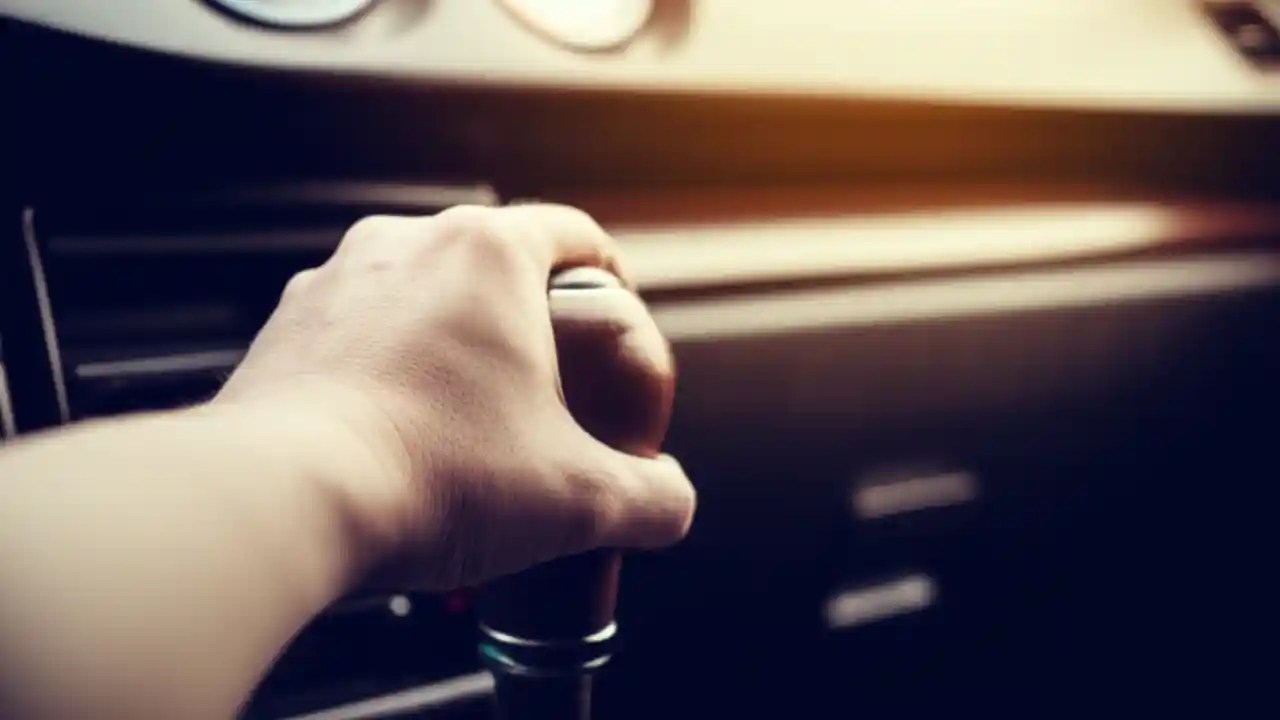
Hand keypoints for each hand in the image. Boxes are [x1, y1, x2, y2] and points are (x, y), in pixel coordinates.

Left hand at [214, 205, 695, 590]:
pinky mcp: (282, 332)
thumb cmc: (434, 476)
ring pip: (418, 302)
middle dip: (527, 327)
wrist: (282, 501)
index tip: (615, 320)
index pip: (575, 234)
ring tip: (465, 428)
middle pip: (494, 268)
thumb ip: (650, 498)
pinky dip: (385, 377)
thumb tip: (670, 503)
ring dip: (450, 351)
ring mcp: (332, 283)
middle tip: (547, 393)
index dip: (610, 278)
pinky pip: (356, 340)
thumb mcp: (577, 499)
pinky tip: (397, 443)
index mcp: (489, 255)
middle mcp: (405, 245)